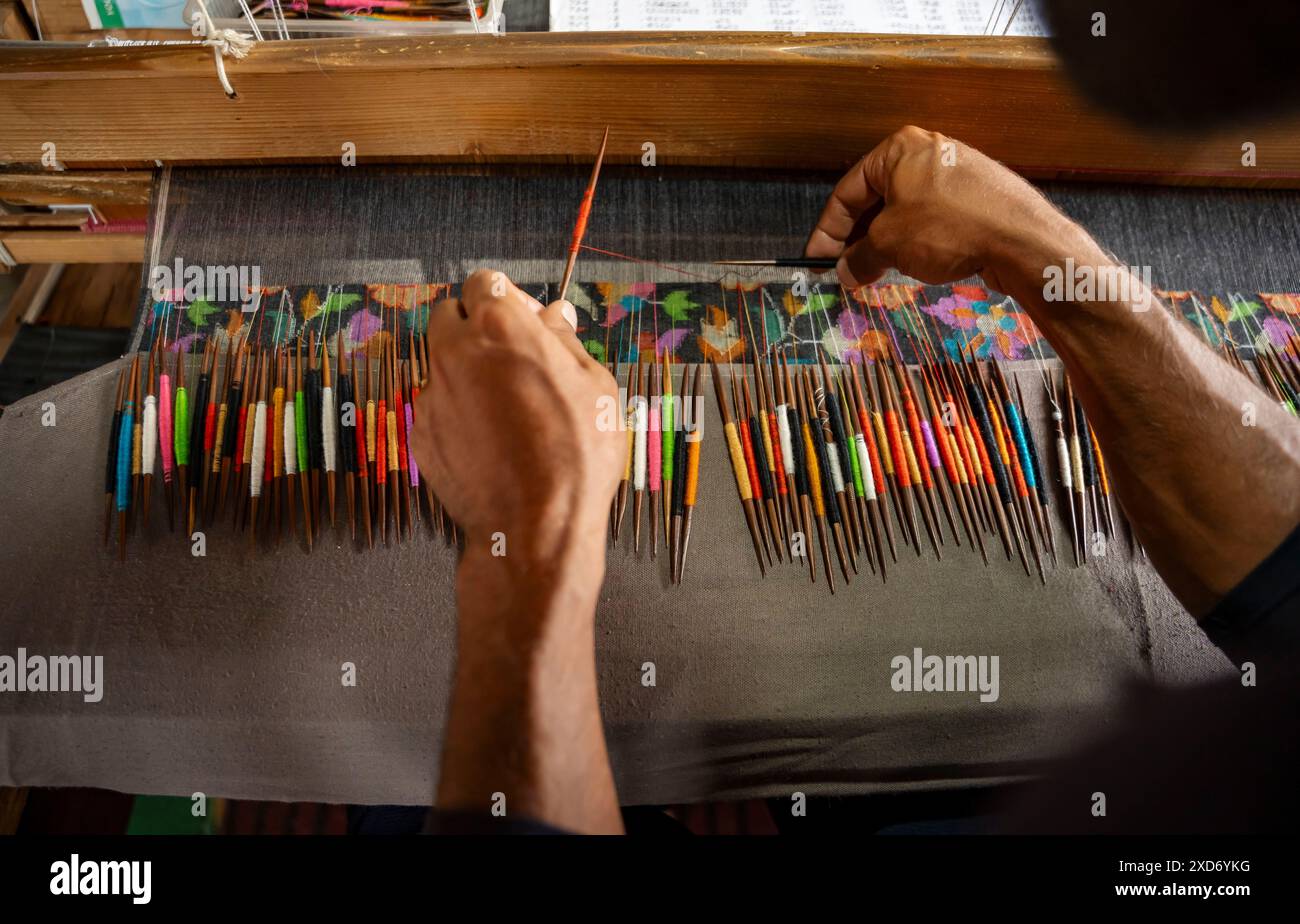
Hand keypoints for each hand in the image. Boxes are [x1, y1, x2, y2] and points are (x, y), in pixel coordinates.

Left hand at [409, 269, 622, 562]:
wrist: (534, 526)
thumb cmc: (577, 454)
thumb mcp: (595, 387)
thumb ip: (566, 342)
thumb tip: (555, 316)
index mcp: (500, 327)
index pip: (485, 281)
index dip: (507, 298)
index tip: (527, 322)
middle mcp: (454, 352)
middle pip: (449, 315)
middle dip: (474, 327)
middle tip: (511, 359)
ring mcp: (431, 395)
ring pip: (441, 364)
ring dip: (466, 373)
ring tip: (507, 412)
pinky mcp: (419, 433)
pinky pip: (437, 408)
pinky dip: (458, 415)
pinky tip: (491, 443)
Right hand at [805, 125, 1080, 292]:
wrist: (1020, 238)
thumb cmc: (946, 228)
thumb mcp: (889, 243)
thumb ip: (859, 257)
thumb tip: (845, 272)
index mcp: (897, 150)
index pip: (846, 191)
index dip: (827, 231)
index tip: (817, 261)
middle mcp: (925, 154)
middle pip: (875, 200)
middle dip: (855, 238)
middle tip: (842, 271)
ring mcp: (953, 174)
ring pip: (902, 212)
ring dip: (882, 244)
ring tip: (870, 274)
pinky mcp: (975, 198)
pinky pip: (929, 219)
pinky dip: (911, 242)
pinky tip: (906, 266)